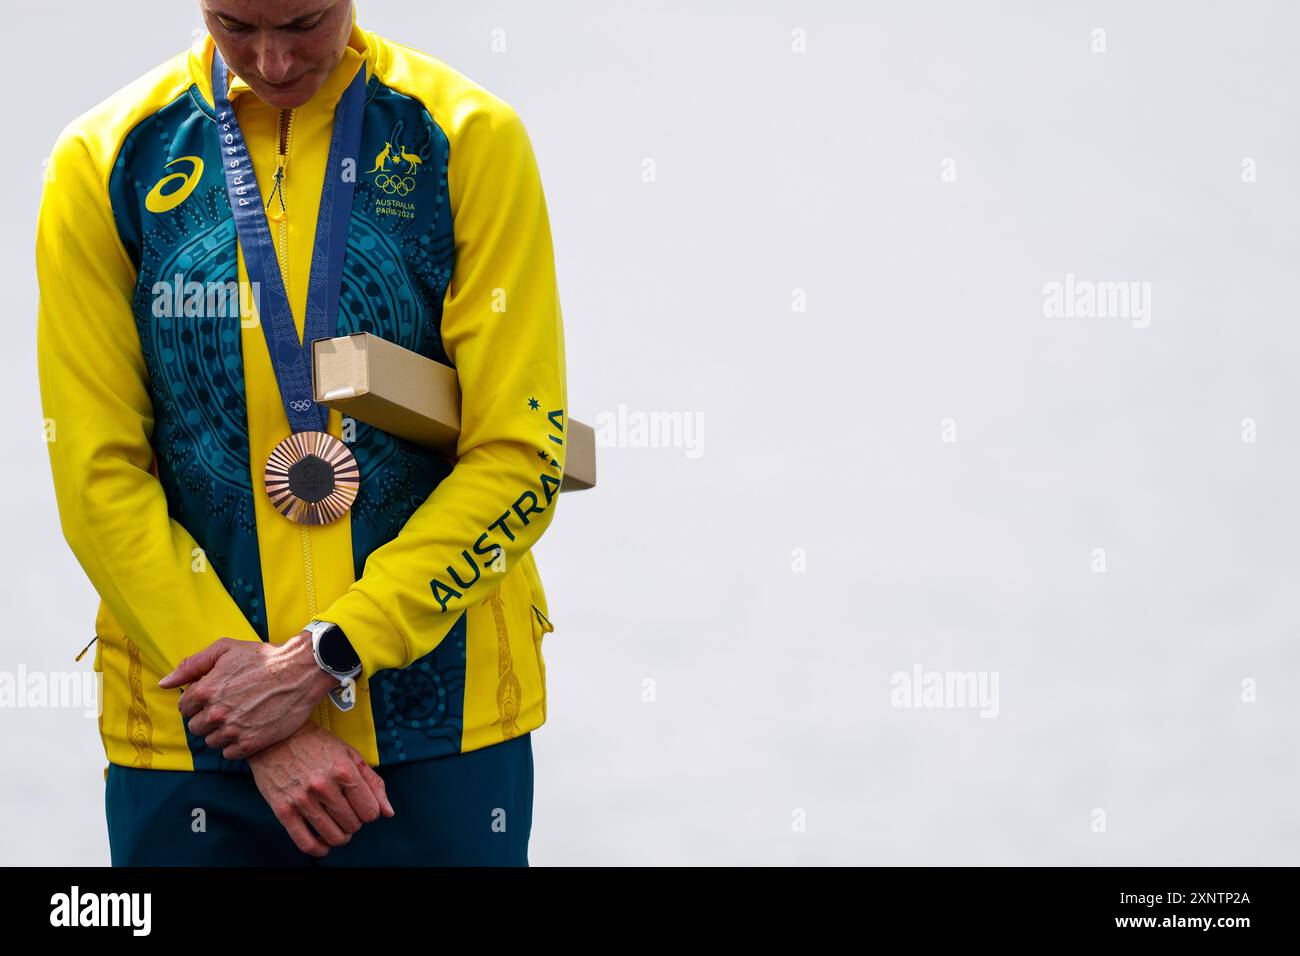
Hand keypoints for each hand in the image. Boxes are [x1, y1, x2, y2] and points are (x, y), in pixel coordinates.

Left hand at [160, 632, 338, 759]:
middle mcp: (216, 713)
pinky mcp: (250, 744)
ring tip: (239, 717)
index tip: (214, 697)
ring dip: (221, 731)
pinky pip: (228, 753)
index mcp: (205, 690)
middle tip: (228, 707)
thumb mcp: (226, 650)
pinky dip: (235, 743)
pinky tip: (247, 728)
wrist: (300, 672)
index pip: (184, 708)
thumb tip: (165, 683)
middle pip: (196, 727)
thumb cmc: (264, 658)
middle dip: (207, 717)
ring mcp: (233, 730)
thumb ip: (192, 665)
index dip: (198, 702)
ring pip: (211, 741)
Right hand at [248, 722, 394, 857]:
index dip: (370, 812)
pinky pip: (306, 844)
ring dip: (340, 836)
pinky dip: (319, 849)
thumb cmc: (316, 744)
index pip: (370, 811)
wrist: (275, 737)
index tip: (362, 806)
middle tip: (346, 812)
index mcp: (344, 770)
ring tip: (336, 826)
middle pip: (353, 825)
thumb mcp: (350, 755)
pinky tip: (323, 843)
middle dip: (354, 822)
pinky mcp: (283, 811)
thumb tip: (388, 813)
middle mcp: (324, 786)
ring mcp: (302, 800)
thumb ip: (373, 783)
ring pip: (334, 837)